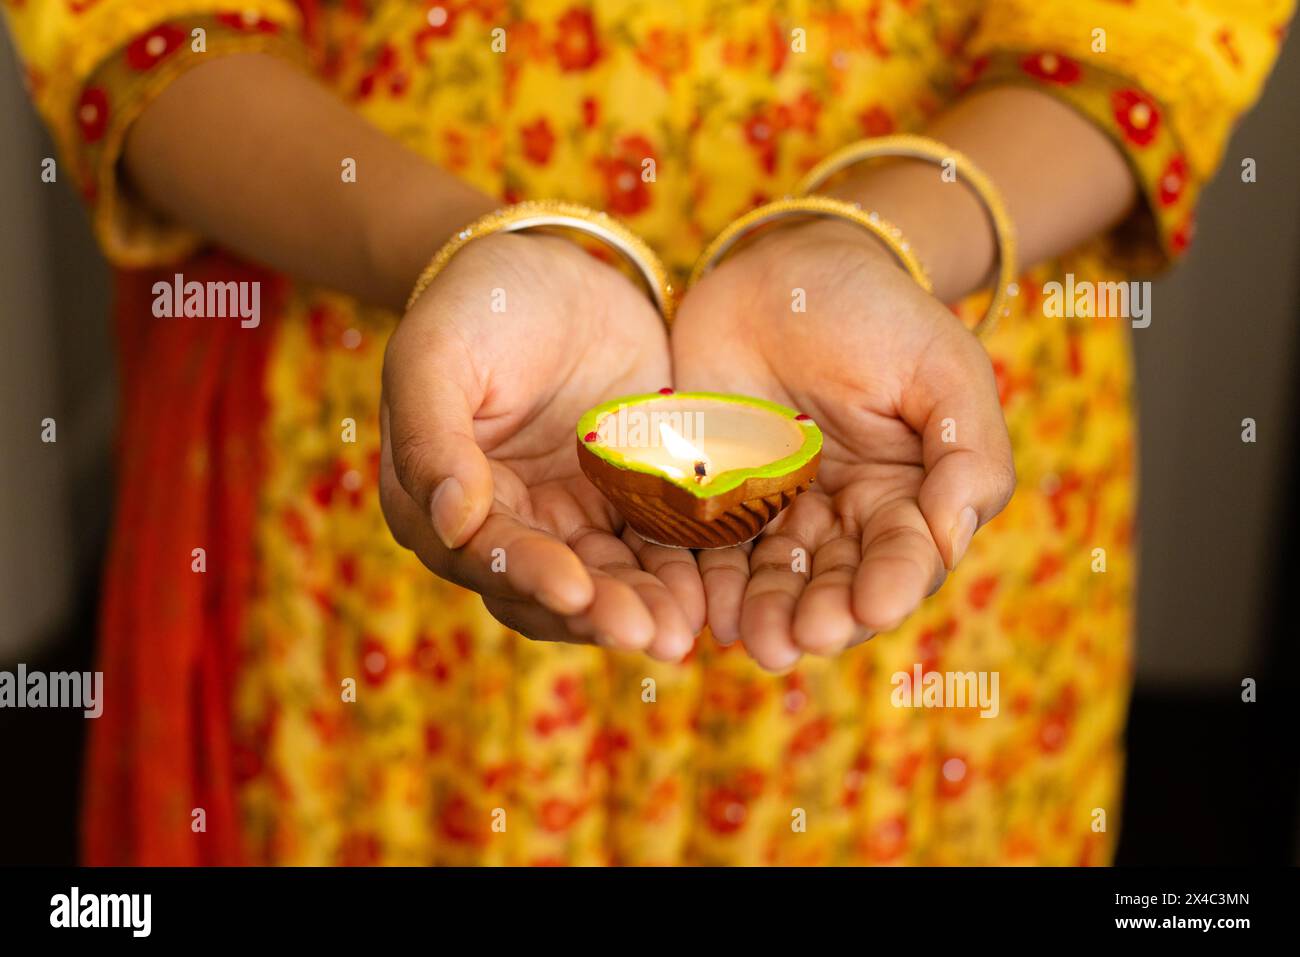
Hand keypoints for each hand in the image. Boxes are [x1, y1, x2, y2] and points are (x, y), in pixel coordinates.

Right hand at [381, 232, 703, 660]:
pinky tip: (712, 592)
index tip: (575, 590)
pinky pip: (655, 548)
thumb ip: (433, 438)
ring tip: (683, 630)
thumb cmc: (480, 304)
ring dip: (643, 607)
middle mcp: (504, 525)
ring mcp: (569, 518)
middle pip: (550, 587)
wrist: (555, 268)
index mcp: (440, 503)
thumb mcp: (438, 354)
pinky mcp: (627, 502)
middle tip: (648, 634)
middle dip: (599, 612)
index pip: (484, 555)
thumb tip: (451, 524)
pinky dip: (680, 572)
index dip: (529, 576)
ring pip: (606, 579)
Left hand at [671, 219, 1014, 670]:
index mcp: (905, 493)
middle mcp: (840, 515)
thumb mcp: (943, 367)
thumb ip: (968, 453)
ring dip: (767, 613)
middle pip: (836, 581)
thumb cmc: (875, 311)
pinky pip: (709, 547)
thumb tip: (954, 539)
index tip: (875, 607)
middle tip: (805, 638)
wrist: (781, 263)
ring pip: (773, 577)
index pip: (904, 556)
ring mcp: (773, 508)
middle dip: (825, 614)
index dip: (891, 584)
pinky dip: (709, 581)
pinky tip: (708, 609)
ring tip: (759, 642)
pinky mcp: (711, 495)